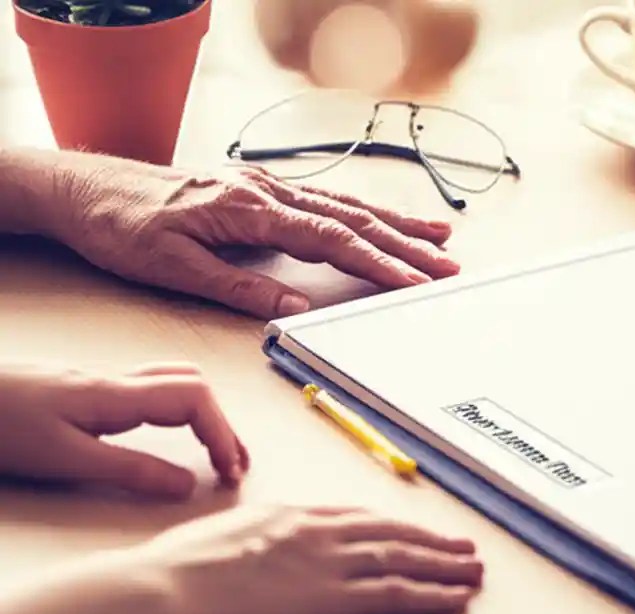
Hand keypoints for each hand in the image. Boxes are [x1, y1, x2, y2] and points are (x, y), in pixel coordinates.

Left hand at [0, 362, 244, 497]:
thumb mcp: (63, 459)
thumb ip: (129, 471)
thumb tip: (187, 486)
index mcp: (114, 395)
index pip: (196, 400)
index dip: (223, 435)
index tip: (228, 474)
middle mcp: (111, 380)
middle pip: (192, 384)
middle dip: (222, 423)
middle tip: (231, 465)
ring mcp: (94, 381)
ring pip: (169, 381)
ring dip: (201, 413)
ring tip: (209, 449)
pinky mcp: (77, 389)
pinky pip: (144, 389)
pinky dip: (173, 411)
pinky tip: (159, 434)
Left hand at [42, 149, 458, 318]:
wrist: (89, 189)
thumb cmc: (124, 228)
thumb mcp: (172, 268)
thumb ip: (237, 286)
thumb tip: (293, 307)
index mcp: (250, 210)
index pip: (330, 240)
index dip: (377, 264)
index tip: (413, 282)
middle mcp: (266, 192)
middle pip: (351, 220)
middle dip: (405, 245)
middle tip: (448, 267)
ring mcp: (267, 187)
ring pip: (345, 206)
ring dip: (396, 224)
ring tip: (440, 239)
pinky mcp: (261, 190)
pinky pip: (326, 200)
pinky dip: (364, 211)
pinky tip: (385, 218)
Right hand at [138, 504, 481, 613]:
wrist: (166, 588)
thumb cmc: (177, 568)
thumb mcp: (222, 534)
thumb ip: (253, 535)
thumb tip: (255, 544)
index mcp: (292, 514)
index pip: (358, 516)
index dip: (394, 524)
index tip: (416, 529)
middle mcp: (319, 532)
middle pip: (392, 532)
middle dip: (433, 541)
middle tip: (465, 547)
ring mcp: (329, 564)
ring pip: (404, 560)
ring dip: (445, 567)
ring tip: (474, 571)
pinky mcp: (332, 601)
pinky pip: (395, 595)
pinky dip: (431, 595)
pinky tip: (455, 598)